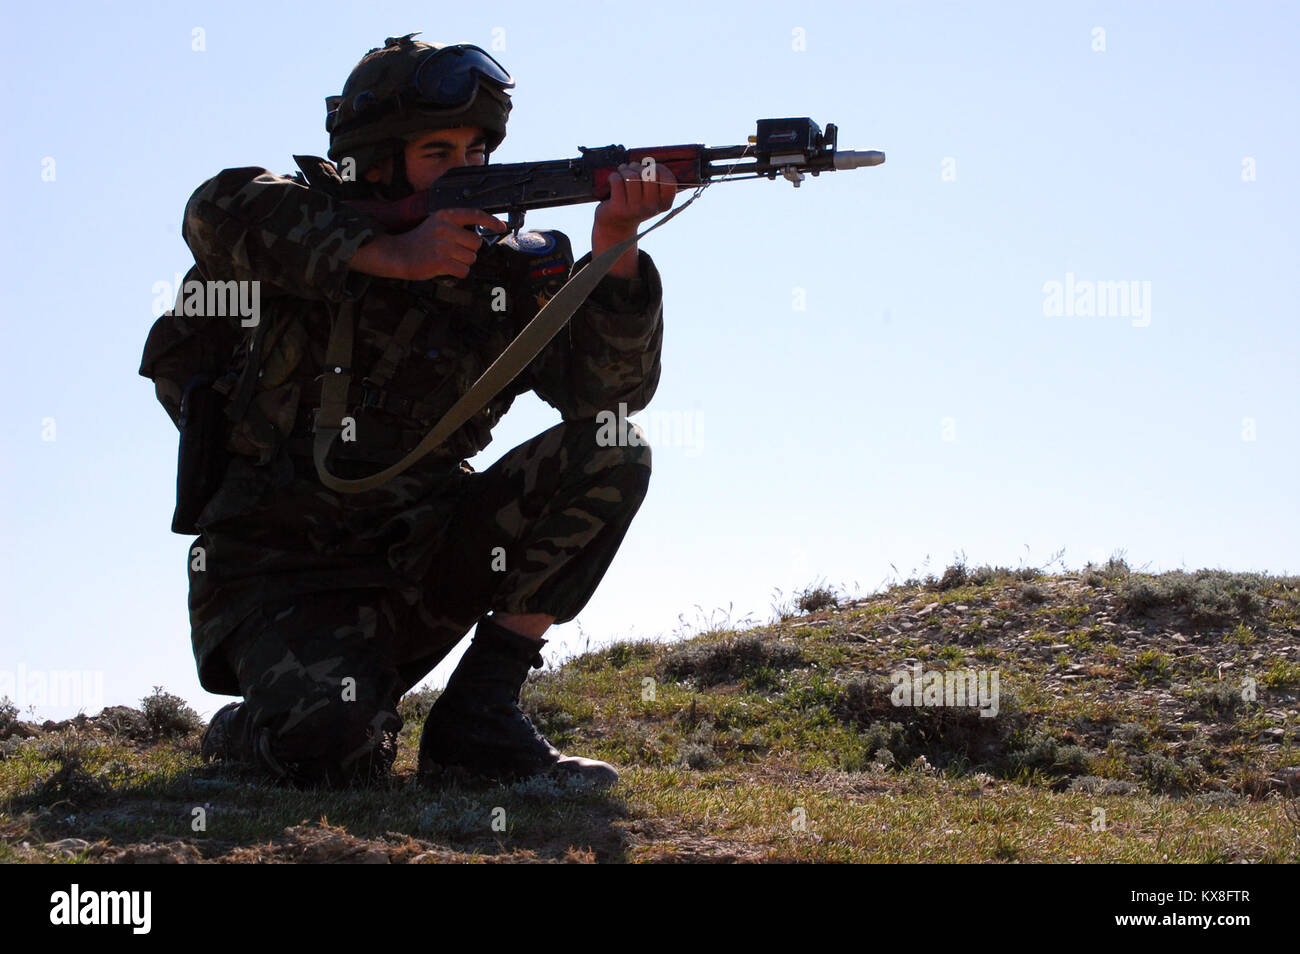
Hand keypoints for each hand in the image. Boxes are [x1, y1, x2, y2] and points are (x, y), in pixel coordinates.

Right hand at [351, 207, 506, 280]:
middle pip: (476, 243)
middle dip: (469, 250)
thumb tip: (481, 233)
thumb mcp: (437, 223)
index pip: (474, 214)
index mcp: (445, 216)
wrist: (399, 253)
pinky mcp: (440, 262)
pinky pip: (463, 270)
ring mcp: (443, 246)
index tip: (501, 226)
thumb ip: (457, 225)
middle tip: (453, 250)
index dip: (491, 221)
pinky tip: (446, 267)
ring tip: (448, 258)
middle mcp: (445, 229)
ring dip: (463, 262)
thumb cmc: (421, 240)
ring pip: (471, 258)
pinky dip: (458, 272)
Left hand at [594, 161, 677, 235]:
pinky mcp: (619, 208)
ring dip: (625, 170)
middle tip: (632, 168)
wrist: (616, 226)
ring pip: (631, 176)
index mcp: (664, 205)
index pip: (669, 180)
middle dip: (638, 167)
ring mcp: (636, 209)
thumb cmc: (635, 205)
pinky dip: (613, 176)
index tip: (650, 168)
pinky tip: (613, 180)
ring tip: (622, 172)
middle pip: (648, 174)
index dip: (660, 168)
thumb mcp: (651, 197)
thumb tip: (651, 161)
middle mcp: (652, 208)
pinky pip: (617, 180)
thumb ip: (656, 182)